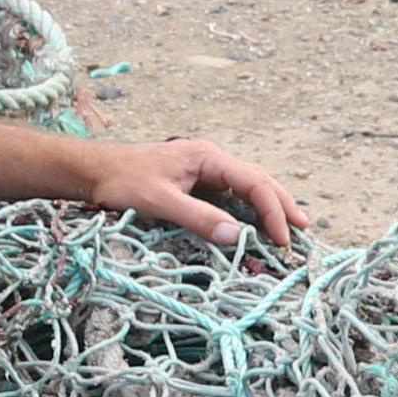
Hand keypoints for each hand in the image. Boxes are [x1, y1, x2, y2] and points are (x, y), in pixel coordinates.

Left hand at [85, 136, 301, 254]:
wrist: (95, 169)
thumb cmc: (123, 180)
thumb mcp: (161, 201)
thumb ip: (198, 217)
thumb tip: (237, 235)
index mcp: (208, 157)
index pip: (254, 182)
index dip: (272, 211)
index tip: (282, 239)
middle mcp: (211, 160)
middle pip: (258, 180)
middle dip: (282, 204)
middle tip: (303, 230)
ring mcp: (204, 169)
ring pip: (247, 186)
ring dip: (269, 205)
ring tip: (290, 226)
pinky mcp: (195, 181)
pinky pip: (231, 193)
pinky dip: (248, 208)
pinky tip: (256, 222)